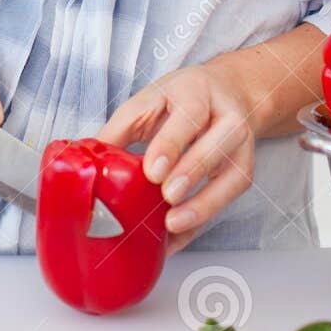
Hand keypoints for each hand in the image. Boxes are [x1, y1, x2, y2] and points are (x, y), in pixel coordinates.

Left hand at [97, 57, 255, 250]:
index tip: (152, 171)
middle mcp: (228, 117)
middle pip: (219, 143)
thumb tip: (87, 164)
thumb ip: (120, 129)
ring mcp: (241, 147)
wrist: (228, 94)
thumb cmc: (180, 100)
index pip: (190, 114)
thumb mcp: (148, 100)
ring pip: (232, 176)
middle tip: (167, 195)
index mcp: (197, 92)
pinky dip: (201, 222)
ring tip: (173, 223)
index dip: (171, 143)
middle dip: (192, 171)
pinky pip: (227, 200)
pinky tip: (176, 238)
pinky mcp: (243, 172)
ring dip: (204, 203)